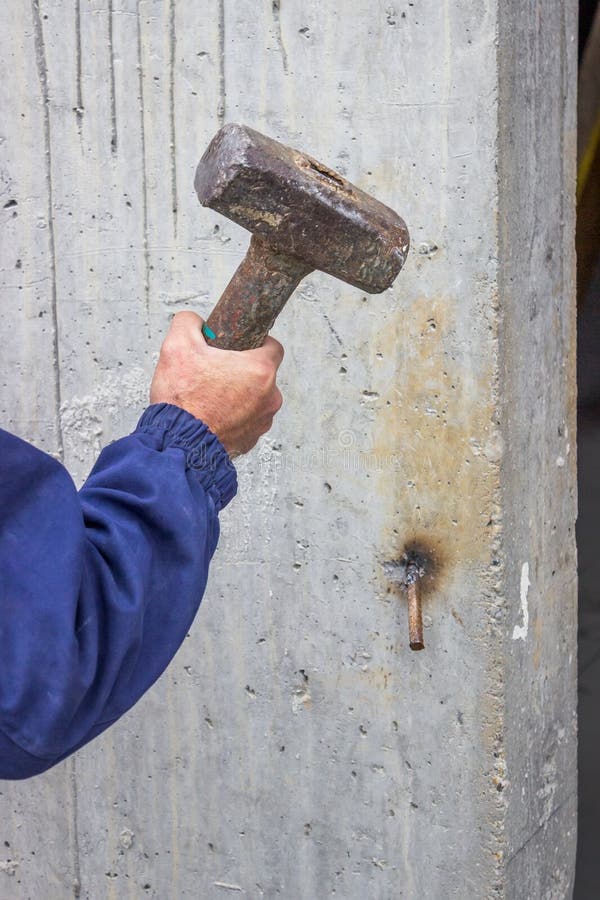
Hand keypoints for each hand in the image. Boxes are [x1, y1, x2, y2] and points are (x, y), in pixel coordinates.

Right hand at [150, 312, 283, 456]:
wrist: (178, 445)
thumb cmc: (182, 401)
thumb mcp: (177, 347)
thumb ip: (188, 323)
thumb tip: (194, 321)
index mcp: (260, 371)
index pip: (272, 346)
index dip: (254, 342)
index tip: (237, 346)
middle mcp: (270, 398)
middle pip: (261, 374)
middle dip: (240, 371)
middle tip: (214, 372)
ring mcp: (262, 421)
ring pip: (255, 399)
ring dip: (238, 396)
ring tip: (210, 397)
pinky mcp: (251, 440)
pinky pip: (246, 421)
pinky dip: (233, 417)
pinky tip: (211, 416)